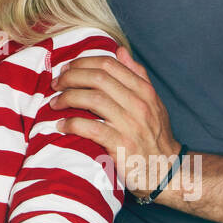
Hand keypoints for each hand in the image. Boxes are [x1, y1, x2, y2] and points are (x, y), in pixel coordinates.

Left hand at [51, 47, 180, 198]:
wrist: (167, 172)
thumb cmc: (155, 136)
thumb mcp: (152, 102)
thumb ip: (137, 75)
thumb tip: (120, 50)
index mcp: (144, 91)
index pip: (109, 65)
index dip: (83, 63)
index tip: (67, 69)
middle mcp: (139, 105)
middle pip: (98, 79)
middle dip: (71, 77)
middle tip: (56, 83)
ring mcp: (131, 125)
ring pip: (93, 100)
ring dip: (68, 98)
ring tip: (55, 103)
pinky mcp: (121, 146)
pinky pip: (91, 128)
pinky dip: (72, 124)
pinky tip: (61, 125)